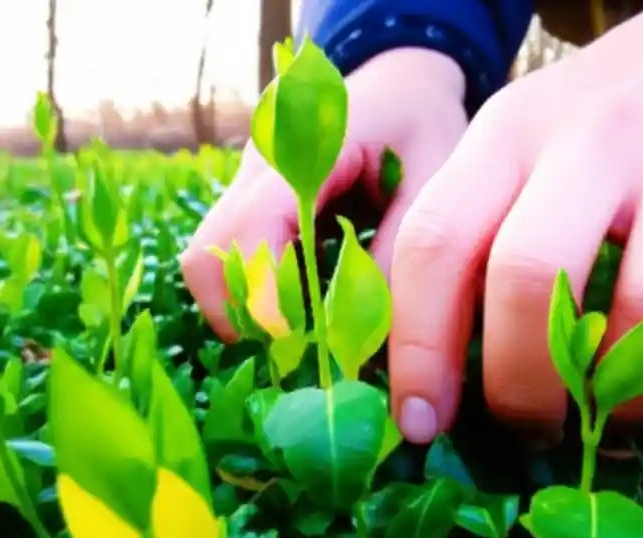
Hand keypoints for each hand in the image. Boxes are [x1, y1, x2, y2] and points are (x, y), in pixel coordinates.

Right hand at [181, 47, 468, 341]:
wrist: (399, 80)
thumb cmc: (422, 121)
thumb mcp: (433, 175)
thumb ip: (403, 245)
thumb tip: (367, 333)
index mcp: (300, 147)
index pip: (250, 232)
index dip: (268, 299)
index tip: (310, 344)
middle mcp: (255, 167)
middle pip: (209, 258)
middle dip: (251, 317)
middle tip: (309, 352)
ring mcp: (244, 186)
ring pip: (211, 264)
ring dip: (251, 310)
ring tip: (311, 334)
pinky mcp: (248, 205)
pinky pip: (231, 260)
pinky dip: (260, 294)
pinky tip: (311, 306)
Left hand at [386, 0, 642, 443]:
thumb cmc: (598, 126)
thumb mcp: (514, 147)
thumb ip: (467, 243)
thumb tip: (428, 387)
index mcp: (511, 132)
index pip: (437, 242)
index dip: (419, 349)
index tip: (419, 422)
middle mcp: (599, 139)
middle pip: (533, 278)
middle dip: (521, 387)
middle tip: (531, 429)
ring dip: (623, 396)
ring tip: (612, 412)